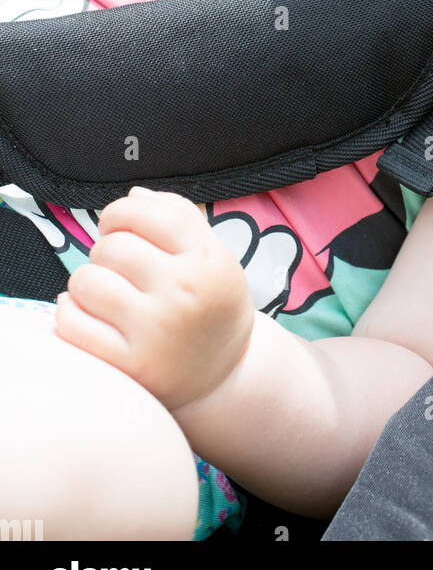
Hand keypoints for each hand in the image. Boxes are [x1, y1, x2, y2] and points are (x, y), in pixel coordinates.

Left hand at [54, 187, 254, 410]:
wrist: (224, 374)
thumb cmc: (209, 303)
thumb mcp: (212, 254)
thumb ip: (178, 216)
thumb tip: (134, 195)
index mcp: (207, 260)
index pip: (149, 213)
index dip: (122, 211)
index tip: (117, 224)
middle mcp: (183, 294)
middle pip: (113, 246)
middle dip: (106, 249)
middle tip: (118, 266)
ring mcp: (155, 333)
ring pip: (87, 281)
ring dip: (87, 281)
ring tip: (105, 291)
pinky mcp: (129, 366)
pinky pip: (72, 322)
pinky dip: (70, 311)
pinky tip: (87, 312)